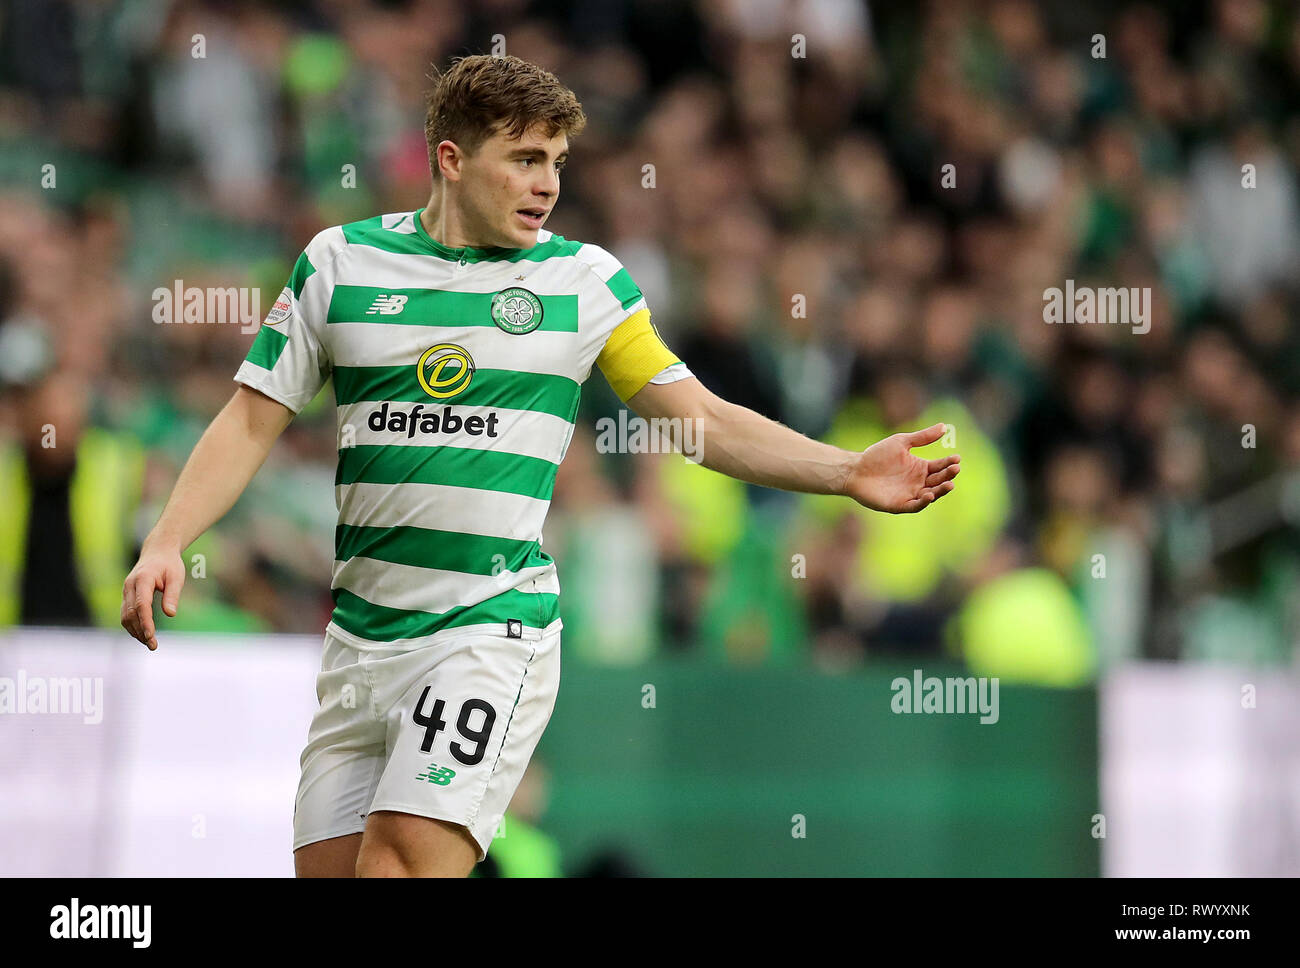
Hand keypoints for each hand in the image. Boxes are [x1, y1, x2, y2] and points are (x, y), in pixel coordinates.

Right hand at [121, 544, 185, 650]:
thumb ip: (173, 594)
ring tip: (150, 643)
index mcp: (142, 579)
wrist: (157, 552)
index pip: (141, 605)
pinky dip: (132, 626)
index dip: (145, 622)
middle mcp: (129, 586)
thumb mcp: (177, 577)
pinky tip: (143, 635)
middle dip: (140, 631)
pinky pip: (125, 614)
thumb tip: (171, 614)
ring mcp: (125, 591)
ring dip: (135, 631)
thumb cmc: (169, 564)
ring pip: (125, 616)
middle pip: (131, 613)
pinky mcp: (126, 596)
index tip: (151, 636)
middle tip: (153, 645)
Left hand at [843, 422, 960, 512]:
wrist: (856, 469)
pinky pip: (915, 505)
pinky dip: (923, 502)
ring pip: (931, 494)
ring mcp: (910, 494)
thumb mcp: (901, 442)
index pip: (940, 466)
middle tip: (955, 469)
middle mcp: (918, 482)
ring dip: (940, 491)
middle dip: (948, 476)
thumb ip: (922, 437)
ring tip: (949, 484)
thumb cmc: (877, 455)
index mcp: (921, 468)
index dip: (949, 463)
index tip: (957, 458)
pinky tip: (929, 495)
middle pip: (938, 481)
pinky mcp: (899, 505)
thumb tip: (944, 427)